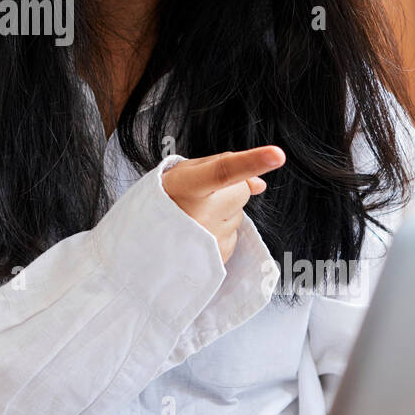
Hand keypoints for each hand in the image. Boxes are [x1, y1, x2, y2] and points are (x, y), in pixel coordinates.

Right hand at [161, 146, 285, 264]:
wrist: (139, 244)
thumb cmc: (163, 201)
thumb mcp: (183, 174)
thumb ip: (222, 168)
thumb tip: (260, 183)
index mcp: (186, 187)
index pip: (223, 171)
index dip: (251, 162)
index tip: (276, 155)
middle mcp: (198, 215)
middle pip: (241, 192)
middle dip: (230, 190)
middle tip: (200, 197)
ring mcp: (208, 240)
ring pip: (238, 215)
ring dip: (224, 213)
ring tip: (194, 218)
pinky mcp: (217, 258)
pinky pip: (233, 236)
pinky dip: (221, 232)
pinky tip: (199, 234)